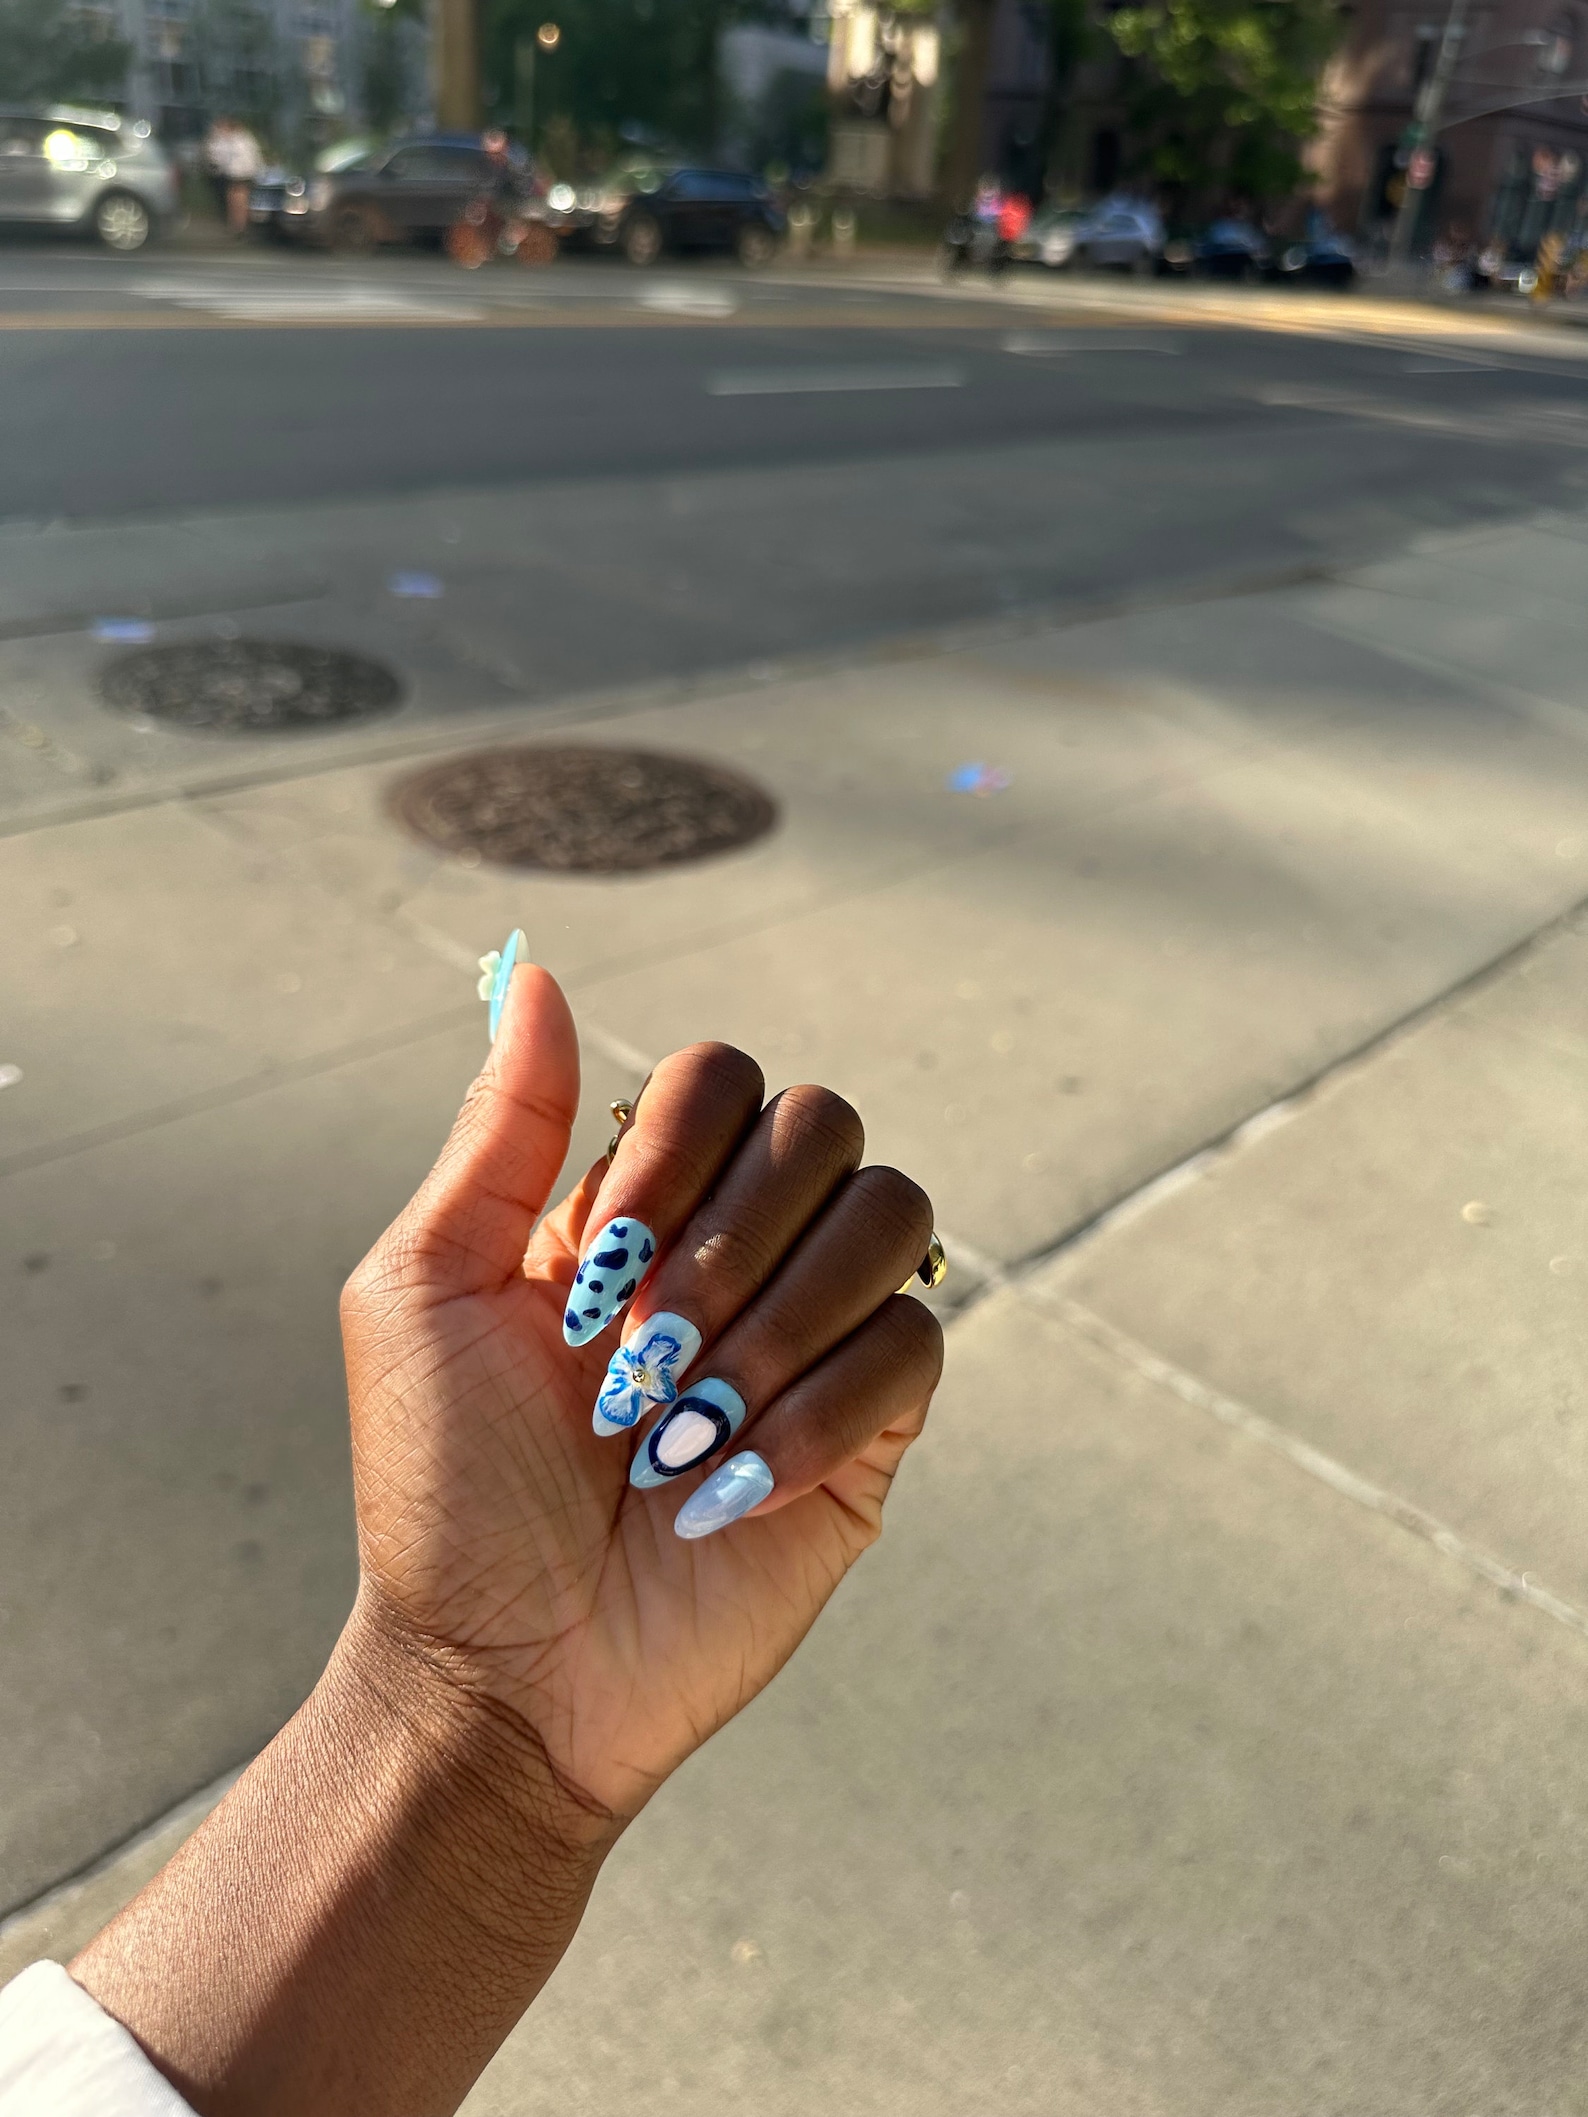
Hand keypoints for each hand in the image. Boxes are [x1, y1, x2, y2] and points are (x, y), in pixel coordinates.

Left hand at [343, 956, 943, 1826]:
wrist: (503, 1673)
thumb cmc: (446, 1486)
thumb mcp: (429, 1287)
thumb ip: (501, 1130)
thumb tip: (531, 972)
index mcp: (643, 1199)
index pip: (724, 1077)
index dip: (673, 1152)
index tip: (589, 1272)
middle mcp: (744, 1245)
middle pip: (823, 1124)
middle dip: (725, 1244)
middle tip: (632, 1358)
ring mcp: (817, 1332)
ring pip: (892, 1215)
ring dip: (775, 1323)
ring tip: (677, 1429)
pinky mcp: (873, 1431)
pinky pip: (912, 1349)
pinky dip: (814, 1414)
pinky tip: (722, 1487)